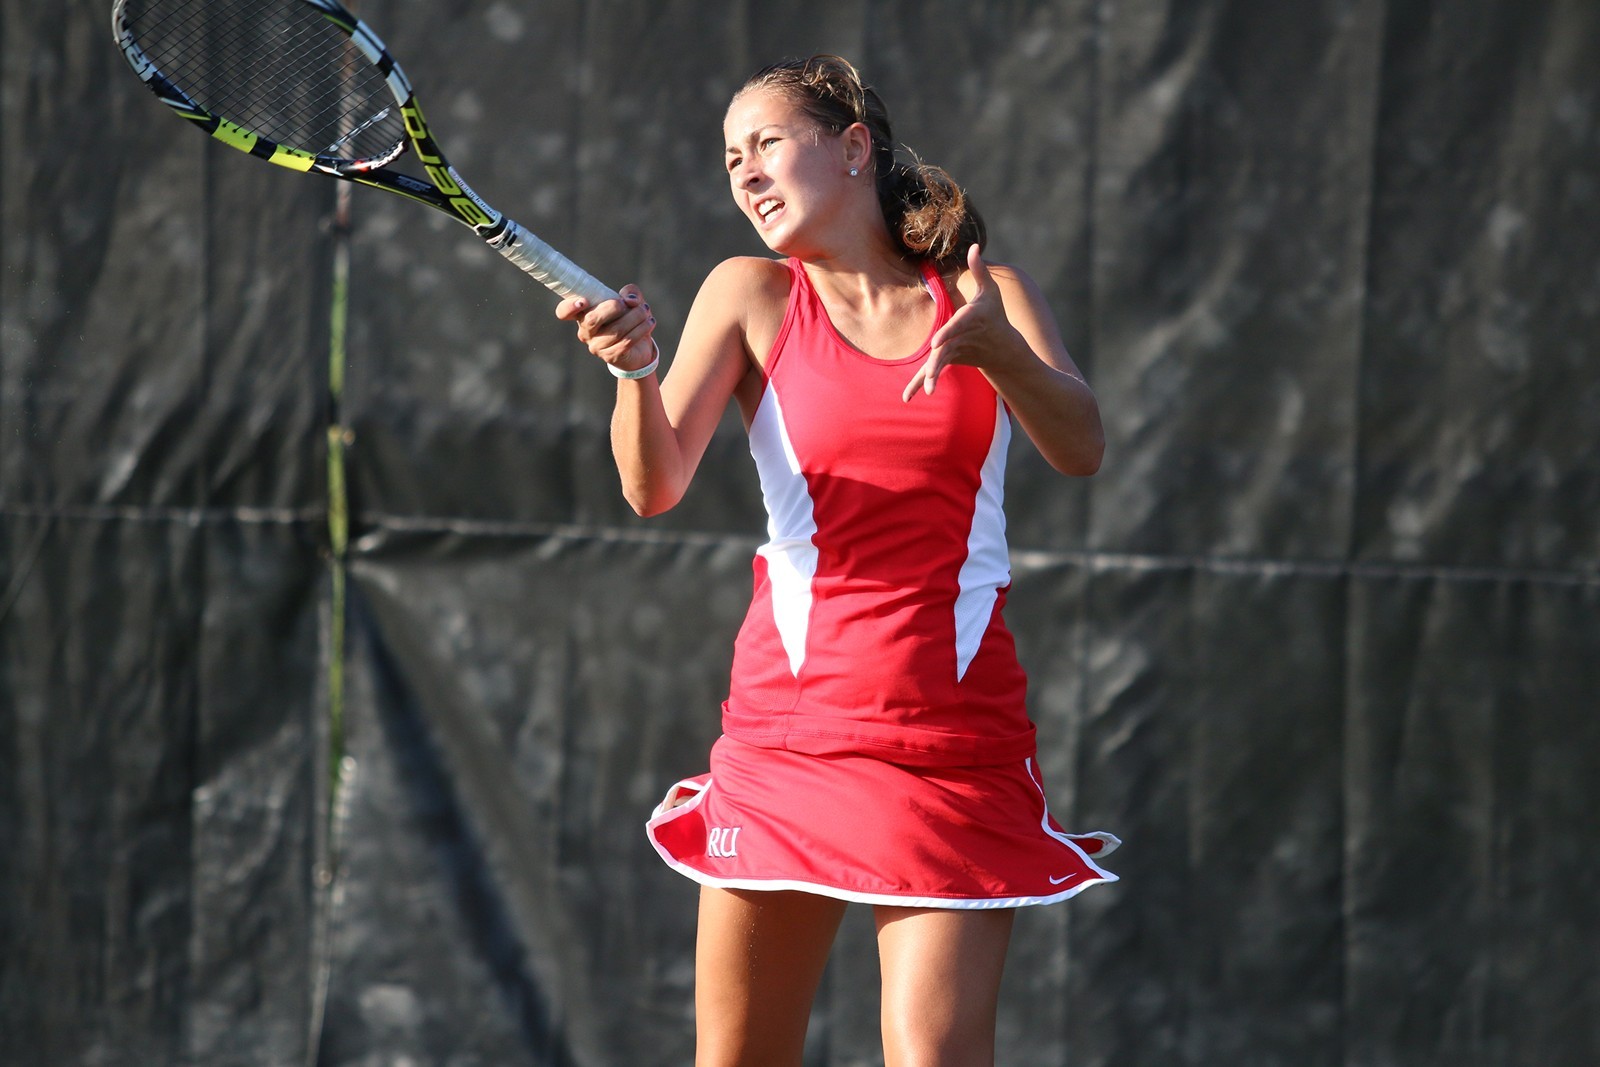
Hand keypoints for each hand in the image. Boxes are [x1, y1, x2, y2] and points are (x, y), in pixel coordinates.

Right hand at [555, 284, 656, 372]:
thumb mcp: (630, 302)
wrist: (639, 347)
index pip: (564, 312)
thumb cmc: (628, 319)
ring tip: (646, 311)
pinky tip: (649, 323)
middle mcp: (585, 332)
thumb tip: (629, 299)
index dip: (569, 306)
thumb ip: (630, 294)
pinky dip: (641, 329)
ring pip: (615, 330)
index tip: (583, 301)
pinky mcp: (610, 356)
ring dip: (635, 317)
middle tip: (630, 304)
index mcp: (583, 314)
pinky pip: (626, 342)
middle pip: (592, 319)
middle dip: (614, 307)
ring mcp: (596, 346)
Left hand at [902, 245, 1020, 400]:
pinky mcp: (950, 360)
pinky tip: (905, 397)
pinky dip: (918, 383)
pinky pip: (932, 371)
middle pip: (948, 349)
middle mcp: (963, 337)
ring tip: (926, 390)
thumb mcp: (991, 291)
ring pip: (941, 363)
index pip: (958, 325)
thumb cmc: (995, 315)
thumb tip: (973, 245)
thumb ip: (979, 269)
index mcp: (972, 319)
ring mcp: (957, 351)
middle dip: (938, 362)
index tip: (936, 342)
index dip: (948, 332)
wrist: (1004, 348)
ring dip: (931, 376)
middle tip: (930, 373)